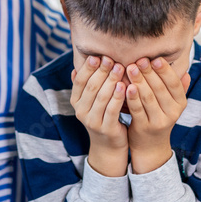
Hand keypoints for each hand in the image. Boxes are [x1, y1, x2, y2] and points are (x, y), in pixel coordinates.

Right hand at [71, 55, 128, 175]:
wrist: (109, 145)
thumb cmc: (103, 116)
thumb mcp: (91, 102)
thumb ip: (86, 86)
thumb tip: (75, 67)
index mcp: (76, 102)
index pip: (79, 81)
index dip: (88, 68)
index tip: (98, 55)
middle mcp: (80, 111)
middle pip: (91, 87)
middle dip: (101, 71)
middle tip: (111, 59)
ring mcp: (92, 121)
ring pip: (101, 97)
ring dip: (111, 81)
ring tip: (120, 68)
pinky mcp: (105, 129)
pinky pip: (112, 110)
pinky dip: (117, 97)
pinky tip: (125, 86)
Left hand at [124, 58, 190, 173]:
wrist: (150, 146)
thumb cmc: (159, 117)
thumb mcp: (171, 104)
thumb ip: (178, 89)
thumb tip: (186, 72)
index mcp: (180, 103)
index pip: (174, 83)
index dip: (164, 70)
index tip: (155, 58)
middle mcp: (172, 113)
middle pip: (160, 89)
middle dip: (149, 72)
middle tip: (139, 59)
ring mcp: (158, 121)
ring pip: (148, 97)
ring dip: (139, 81)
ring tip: (130, 68)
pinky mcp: (144, 127)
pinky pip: (137, 109)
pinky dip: (131, 97)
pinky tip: (125, 86)